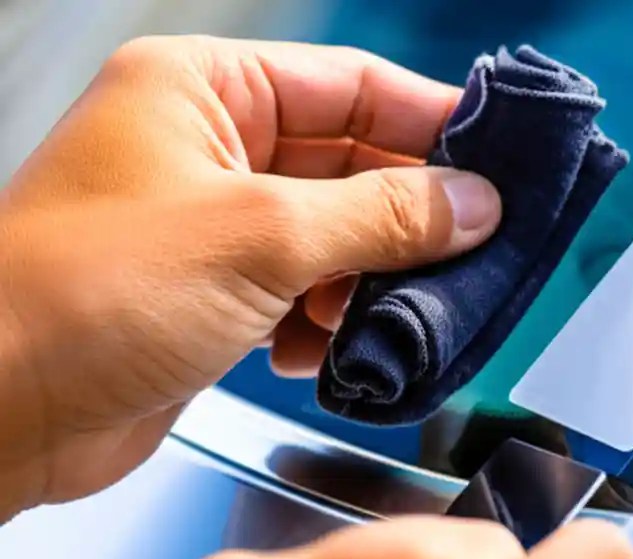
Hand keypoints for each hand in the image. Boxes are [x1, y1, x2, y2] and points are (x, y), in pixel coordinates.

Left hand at [0, 36, 501, 518]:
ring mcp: (212, 226)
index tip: (503, 154)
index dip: (432, 119)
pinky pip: (306, 294)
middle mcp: (209, 150)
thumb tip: (472, 203)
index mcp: (204, 91)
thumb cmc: (82, 295)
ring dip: (377, 279)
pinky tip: (339, 352)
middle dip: (413, 214)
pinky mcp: (213, 297)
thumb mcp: (258, 236)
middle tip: (486, 243)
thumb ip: (381, 217)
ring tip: (409, 311)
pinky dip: (333, 325)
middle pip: (352, 165)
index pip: (351, 85)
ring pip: (337, 237)